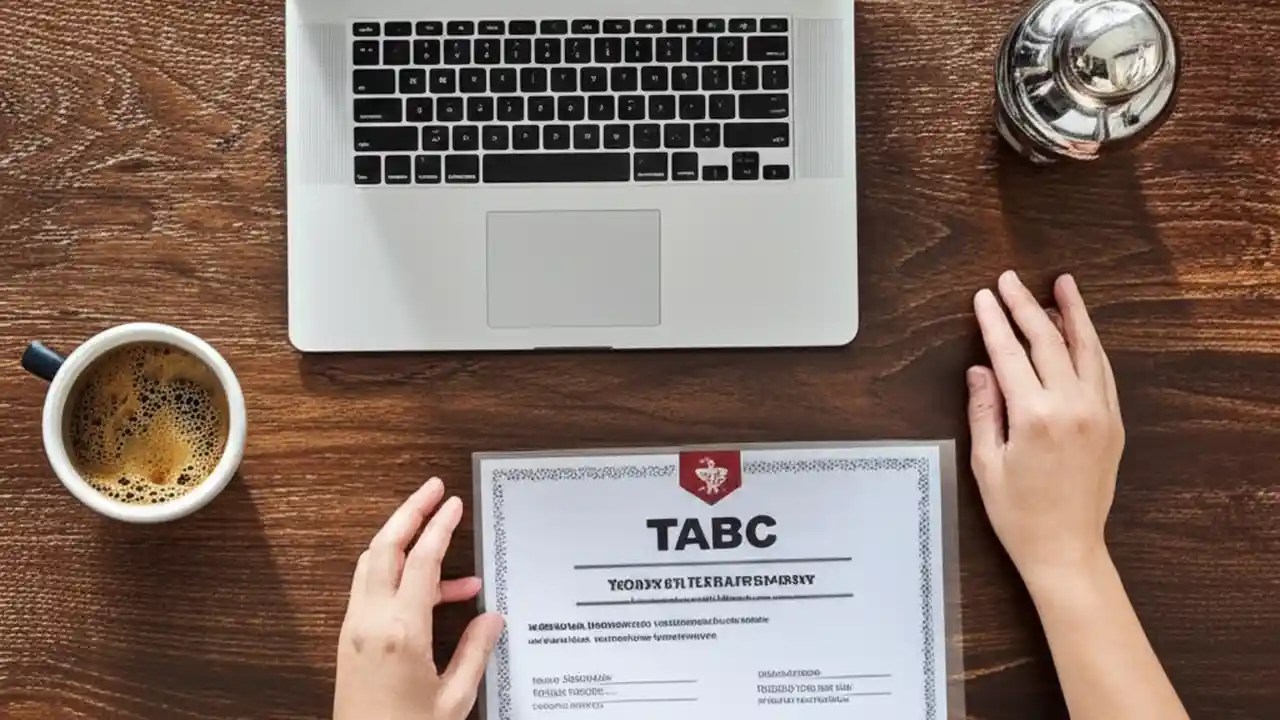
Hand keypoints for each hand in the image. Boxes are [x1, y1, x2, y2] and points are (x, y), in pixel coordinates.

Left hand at [334, 478, 504, 719]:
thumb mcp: (454, 699)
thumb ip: (476, 653)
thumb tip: (492, 619)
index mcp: (402, 631)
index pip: (421, 561)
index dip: (439, 526)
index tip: (452, 503)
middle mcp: (371, 621)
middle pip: (384, 546)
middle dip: (409, 512)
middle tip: (432, 490)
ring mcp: (356, 628)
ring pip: (372, 563)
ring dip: (401, 541)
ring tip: (439, 539)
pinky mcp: (350, 639)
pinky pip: (371, 588)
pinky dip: (397, 573)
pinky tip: (432, 590)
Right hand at [967, 272, 1124, 586]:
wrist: (1066, 548)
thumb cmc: (1018, 514)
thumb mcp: (986, 463)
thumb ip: (983, 410)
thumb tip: (980, 369)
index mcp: (1034, 417)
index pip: (1009, 354)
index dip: (994, 321)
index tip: (984, 297)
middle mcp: (1072, 408)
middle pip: (1047, 341)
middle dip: (1025, 306)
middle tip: (1010, 280)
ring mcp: (1098, 413)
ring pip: (1085, 349)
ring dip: (1071, 314)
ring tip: (1062, 285)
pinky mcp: (1112, 424)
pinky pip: (1102, 371)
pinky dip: (1090, 345)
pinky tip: (1080, 330)